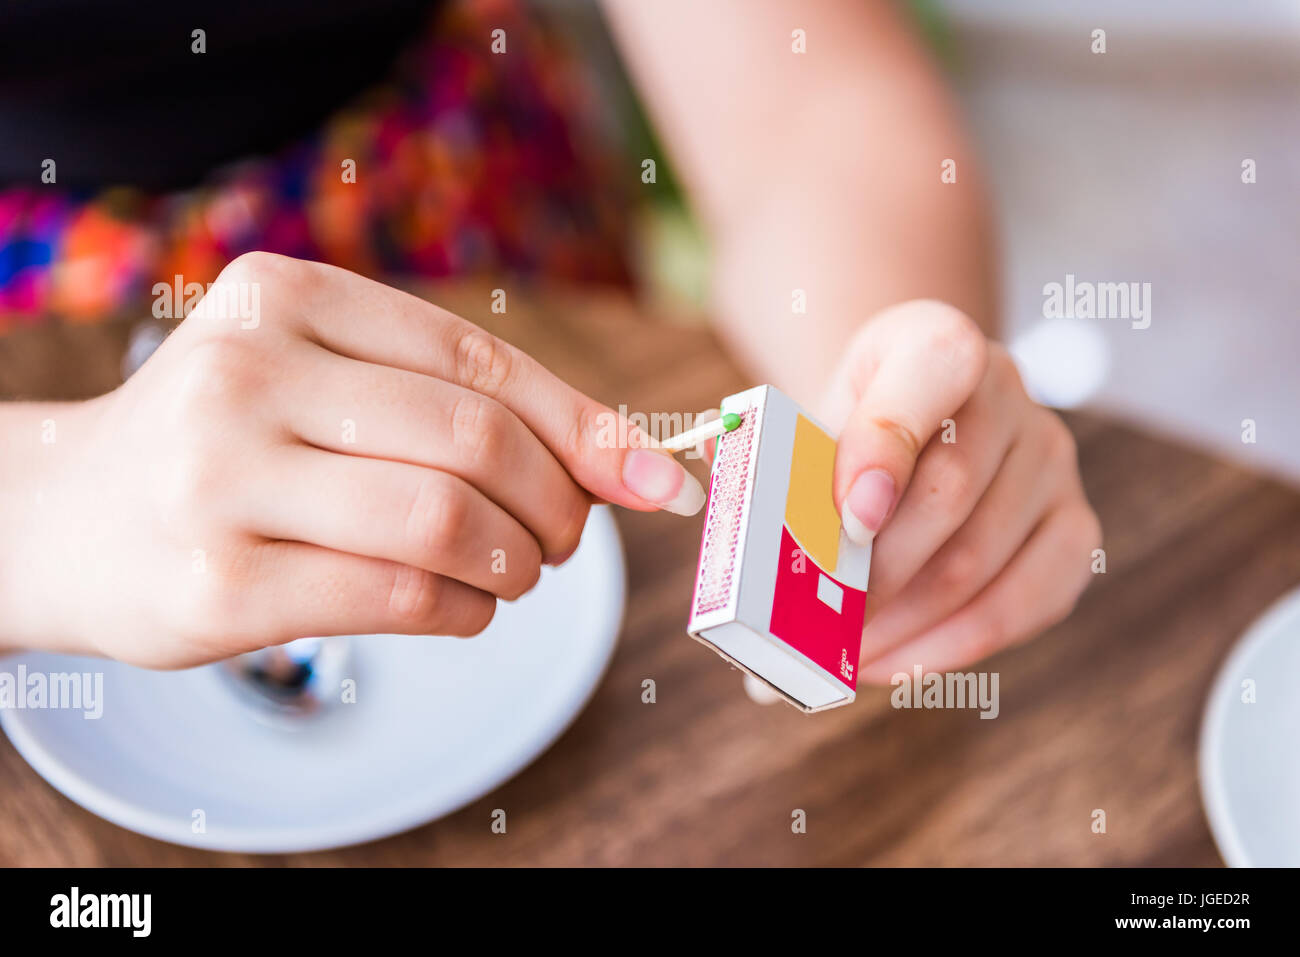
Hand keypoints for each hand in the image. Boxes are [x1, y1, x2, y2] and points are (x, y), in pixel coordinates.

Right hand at [0, 252, 703, 666]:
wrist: (67, 517)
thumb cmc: (234, 444)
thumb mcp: (330, 383)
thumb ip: (464, 404)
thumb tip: (632, 462)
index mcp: (286, 297)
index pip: (479, 362)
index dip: (587, 427)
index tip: (657, 479)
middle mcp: (249, 373)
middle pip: (474, 442)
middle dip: (556, 504)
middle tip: (563, 538)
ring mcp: (225, 479)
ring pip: (446, 522)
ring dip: (516, 563)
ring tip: (514, 572)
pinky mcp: (219, 583)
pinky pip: (402, 598)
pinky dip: (469, 610)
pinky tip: (468, 605)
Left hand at [821, 300, 1100, 681]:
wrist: (904, 425)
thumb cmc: (846, 432)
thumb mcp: (812, 424)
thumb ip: (796, 479)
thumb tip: (765, 580)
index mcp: (936, 341)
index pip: (931, 375)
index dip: (885, 449)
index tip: (847, 520)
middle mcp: (1010, 389)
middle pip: (950, 493)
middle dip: (876, 571)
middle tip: (818, 625)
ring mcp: (1052, 459)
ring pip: (981, 561)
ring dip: (903, 622)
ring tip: (841, 656)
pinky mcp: (1075, 525)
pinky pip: (1026, 604)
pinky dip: (949, 647)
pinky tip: (892, 663)